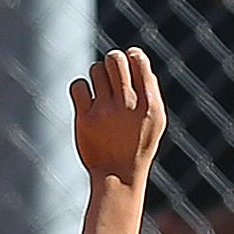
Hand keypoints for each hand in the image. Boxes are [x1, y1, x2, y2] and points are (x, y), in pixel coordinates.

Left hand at [71, 48, 165, 188]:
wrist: (119, 177)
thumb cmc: (139, 146)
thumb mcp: (155, 121)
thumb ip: (150, 91)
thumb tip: (138, 60)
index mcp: (149, 103)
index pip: (138, 59)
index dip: (131, 56)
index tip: (128, 64)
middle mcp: (128, 104)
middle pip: (115, 59)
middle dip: (112, 61)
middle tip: (111, 75)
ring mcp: (106, 111)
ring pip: (96, 69)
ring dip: (97, 76)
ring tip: (101, 92)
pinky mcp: (85, 119)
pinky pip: (78, 85)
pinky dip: (81, 89)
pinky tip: (86, 101)